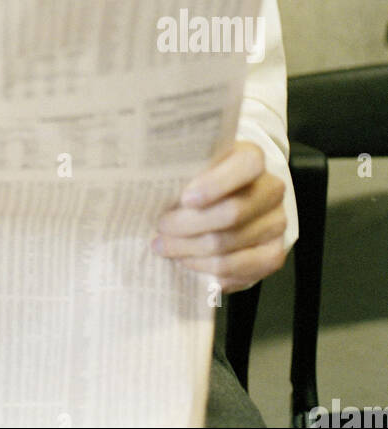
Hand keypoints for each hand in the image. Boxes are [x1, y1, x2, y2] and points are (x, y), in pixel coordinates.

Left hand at [152, 140, 287, 293]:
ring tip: (165, 246)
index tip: (184, 198)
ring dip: (191, 249)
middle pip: (232, 213)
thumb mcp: (194, 163)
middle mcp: (272, 190)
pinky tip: (186, 261)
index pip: (246, 166)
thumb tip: (150, 186)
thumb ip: (182, 169)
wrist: (228, 198)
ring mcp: (276, 224)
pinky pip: (241, 270)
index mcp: (252, 158)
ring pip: (230, 244)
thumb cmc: (201, 177)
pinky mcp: (273, 255)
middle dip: (190, 224)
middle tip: (161, 227)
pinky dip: (208, 269)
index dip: (216, 184)